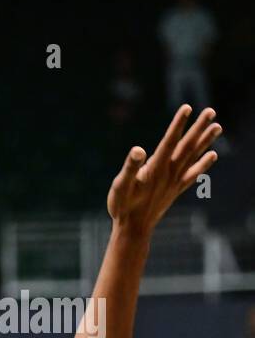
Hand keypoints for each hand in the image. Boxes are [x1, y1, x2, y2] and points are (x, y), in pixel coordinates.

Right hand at [107, 104, 220, 235]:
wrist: (133, 230)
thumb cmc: (123, 207)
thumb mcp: (120, 186)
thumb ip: (130, 168)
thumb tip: (138, 150)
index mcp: (156, 169)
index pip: (169, 142)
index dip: (178, 124)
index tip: (187, 107)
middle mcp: (169, 173)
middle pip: (186, 146)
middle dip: (198, 128)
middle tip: (211, 111)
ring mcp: (174, 181)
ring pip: (193, 157)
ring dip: (206, 141)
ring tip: (217, 127)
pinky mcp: (175, 189)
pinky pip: (193, 174)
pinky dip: (204, 164)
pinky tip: (213, 155)